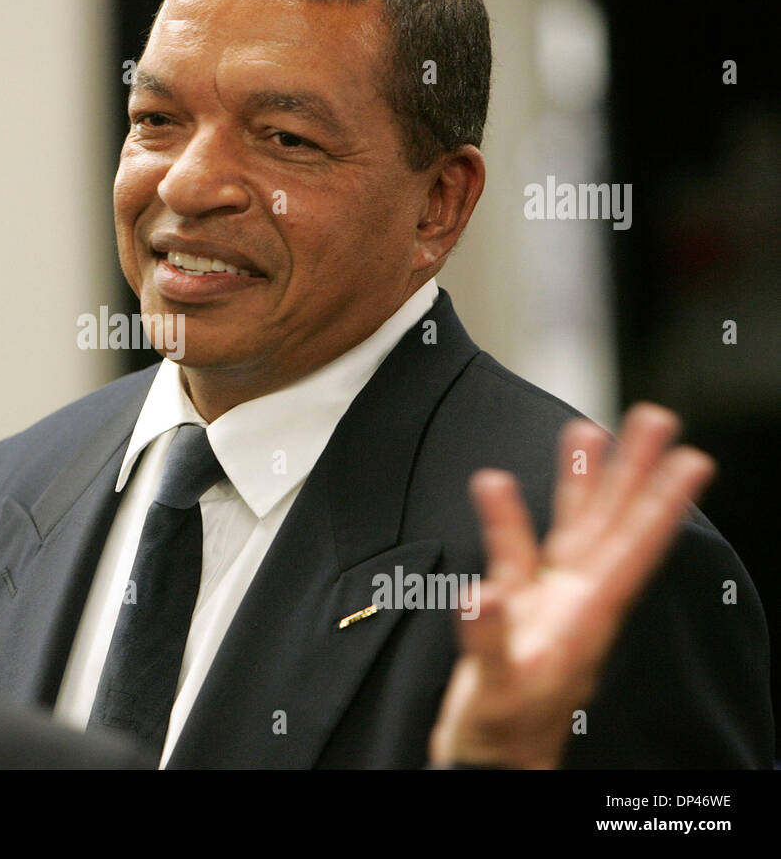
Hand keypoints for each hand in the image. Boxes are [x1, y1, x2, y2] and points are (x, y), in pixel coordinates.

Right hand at [428, 403, 715, 768]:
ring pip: (571, 529)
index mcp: (585, 618)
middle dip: (632, 472)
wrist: (486, 756)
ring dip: (580, 481)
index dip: (662, 505)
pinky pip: (515, 552)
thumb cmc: (503, 732)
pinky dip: (506, 518)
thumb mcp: (500, 689)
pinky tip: (496, 483)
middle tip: (655, 420)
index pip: (634, 550)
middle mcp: (576, 600)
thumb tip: (485, 592)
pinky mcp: (516, 607)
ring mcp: (548, 601)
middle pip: (611, 524)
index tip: (692, 462)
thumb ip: (492, 639)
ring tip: (586, 430)